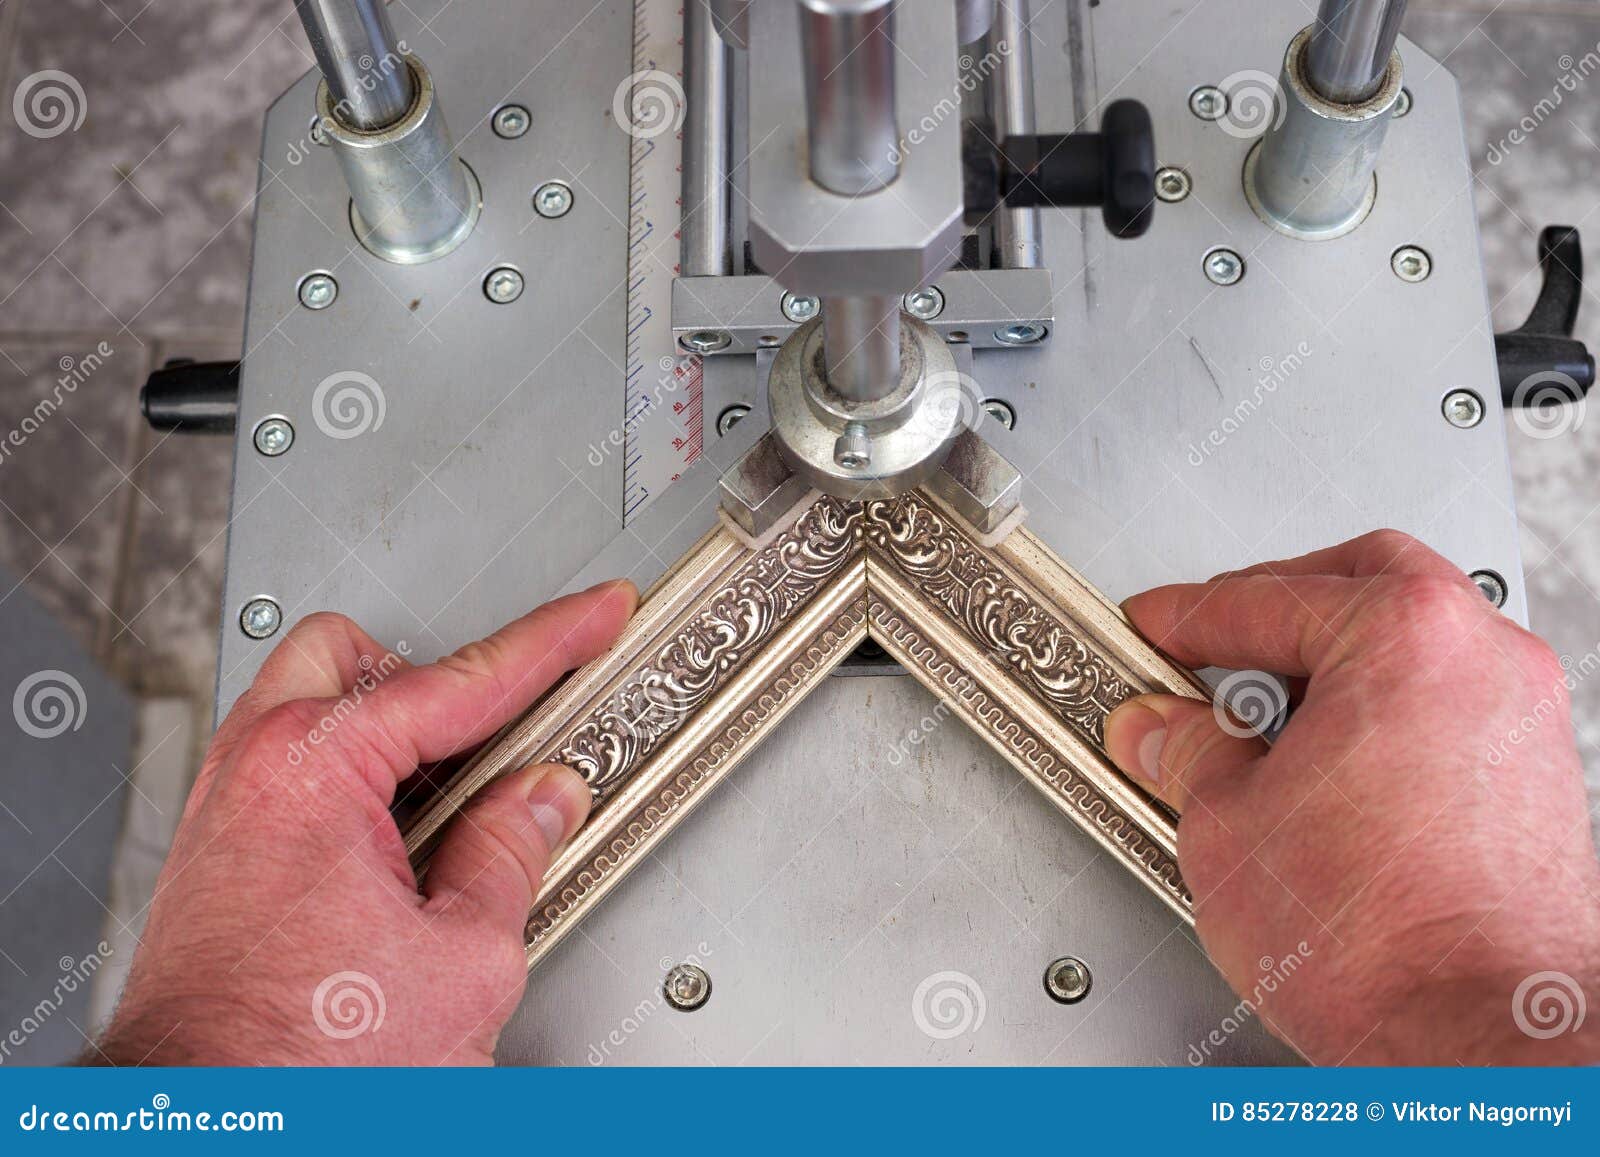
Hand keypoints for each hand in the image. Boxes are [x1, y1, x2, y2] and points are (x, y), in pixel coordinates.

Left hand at [97, 581, 636, 1065]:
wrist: (212, 1126)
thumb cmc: (296, 1067)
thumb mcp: (459, 962)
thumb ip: (509, 858)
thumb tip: (541, 801)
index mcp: (313, 770)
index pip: (460, 680)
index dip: (549, 642)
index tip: (596, 614)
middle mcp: (253, 773)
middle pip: (359, 658)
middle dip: (439, 678)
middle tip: (507, 728)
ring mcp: (227, 812)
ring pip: (318, 709)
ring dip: (395, 735)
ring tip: (461, 804)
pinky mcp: (220, 856)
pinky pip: (295, 770)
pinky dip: (358, 782)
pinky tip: (405, 848)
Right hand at [1103, 531, 1599, 1064]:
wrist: (1481, 1042)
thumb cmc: (1385, 943)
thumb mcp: (1226, 826)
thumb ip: (1186, 752)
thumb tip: (1163, 730)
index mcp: (1404, 633)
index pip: (1264, 598)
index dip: (1186, 618)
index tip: (1155, 629)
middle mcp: (1481, 656)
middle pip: (1360, 580)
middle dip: (1273, 609)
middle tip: (1208, 652)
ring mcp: (1521, 715)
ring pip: (1413, 638)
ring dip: (1332, 661)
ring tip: (1260, 725)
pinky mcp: (1535, 777)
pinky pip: (1445, 702)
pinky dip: (1380, 711)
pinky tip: (1323, 770)